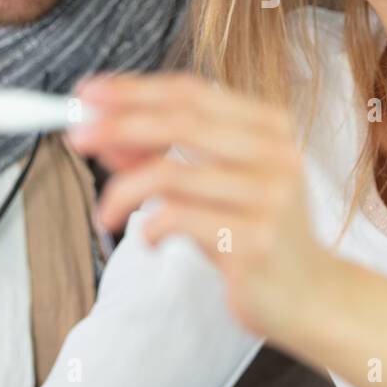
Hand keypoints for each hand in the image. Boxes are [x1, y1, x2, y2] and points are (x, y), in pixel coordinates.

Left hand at [67, 72, 332, 340]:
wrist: (310, 296)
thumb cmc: (253, 233)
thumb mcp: (211, 186)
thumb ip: (163, 154)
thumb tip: (101, 130)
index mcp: (268, 126)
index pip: (191, 91)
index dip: (134, 89)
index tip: (86, 94)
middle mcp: (276, 152)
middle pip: (181, 122)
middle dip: (119, 125)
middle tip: (76, 135)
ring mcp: (271, 196)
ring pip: (173, 174)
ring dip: (123, 190)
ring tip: (106, 213)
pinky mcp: (257, 240)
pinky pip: (180, 220)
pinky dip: (150, 229)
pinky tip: (152, 241)